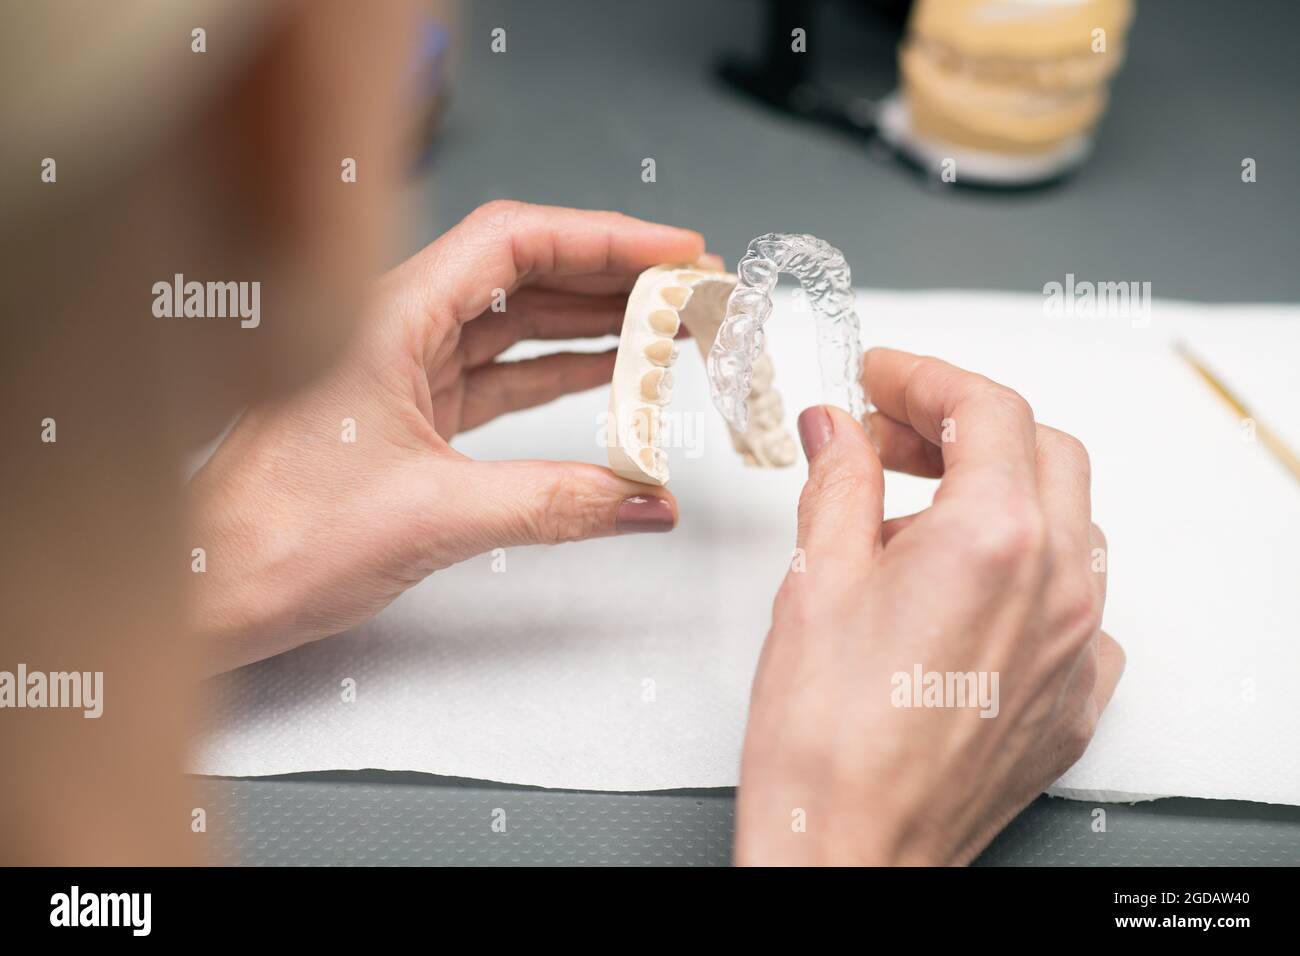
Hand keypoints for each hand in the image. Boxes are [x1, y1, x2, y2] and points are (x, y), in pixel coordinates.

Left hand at [189, 201, 709, 672]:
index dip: (602, 237)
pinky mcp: (407, 411)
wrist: (209, 589)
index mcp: (385, 317)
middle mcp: (392, 326)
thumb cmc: (278, 539)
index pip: (512, 242)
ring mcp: (400, 367)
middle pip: (521, 273)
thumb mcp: (434, 517)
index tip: (673, 253)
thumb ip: (556, 505)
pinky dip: (555, 373)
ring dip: (589, 324)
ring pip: (512, 323)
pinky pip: (497, 374)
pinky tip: (606, 378)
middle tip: (687, 292)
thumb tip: (647, 502)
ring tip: (664, 329)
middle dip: (610, 277)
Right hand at [735, 348, 1123, 864]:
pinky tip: (960, 596)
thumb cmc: (824, 741)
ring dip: (998, 493)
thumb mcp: (813, 579)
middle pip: (1042, 450)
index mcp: (995, 540)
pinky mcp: (1074, 700)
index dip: (925, 377)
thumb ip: (838, 482)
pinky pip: (1076, 604)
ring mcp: (1077, 648)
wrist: (849, 855)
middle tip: (888, 439)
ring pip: (1068, 523)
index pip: (987, 407)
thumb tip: (838, 431)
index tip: (880, 380)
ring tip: (911, 519)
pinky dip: (1025, 571)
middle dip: (966, 425)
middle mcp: (1059, 587)